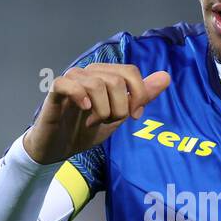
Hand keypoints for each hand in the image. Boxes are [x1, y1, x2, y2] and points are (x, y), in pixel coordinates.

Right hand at [23, 63, 170, 164]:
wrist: (58, 148)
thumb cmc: (86, 130)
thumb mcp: (119, 116)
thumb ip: (141, 97)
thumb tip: (165, 76)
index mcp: (104, 75)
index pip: (130, 71)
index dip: (138, 94)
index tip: (134, 116)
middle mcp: (88, 73)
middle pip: (116, 80)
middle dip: (119, 108)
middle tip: (108, 121)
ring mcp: (71, 80)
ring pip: (97, 84)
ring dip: (102, 110)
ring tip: (94, 121)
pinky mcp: (55, 92)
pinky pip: (69, 84)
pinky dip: (80, 97)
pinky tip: (84, 109)